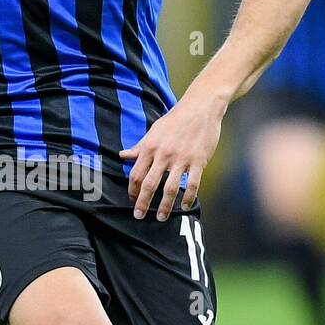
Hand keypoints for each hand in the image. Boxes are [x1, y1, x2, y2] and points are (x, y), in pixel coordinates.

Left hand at [119, 92, 223, 220]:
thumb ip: (139, 146)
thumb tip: (122, 156)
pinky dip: (188, 198)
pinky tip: (185, 206)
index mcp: (150, 147)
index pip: (136, 174)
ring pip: (170, 188)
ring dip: (164, 206)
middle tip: (139, 216)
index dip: (132, 190)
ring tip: (161, 217)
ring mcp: (181, 159)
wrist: (201, 107)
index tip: (132, 200)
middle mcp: (164, 155)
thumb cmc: (175, 119)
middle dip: (142, 203)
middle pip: (149, 184)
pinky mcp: (198, 161)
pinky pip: (192, 184)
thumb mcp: (154, 131)